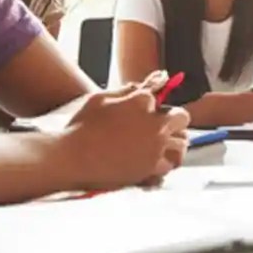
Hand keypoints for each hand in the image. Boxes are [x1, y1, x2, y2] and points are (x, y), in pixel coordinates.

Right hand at [61, 82, 191, 190]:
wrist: (70, 158)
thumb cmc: (80, 127)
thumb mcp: (99, 99)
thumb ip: (125, 91)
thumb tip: (142, 85)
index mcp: (141, 101)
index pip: (158, 97)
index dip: (151, 104)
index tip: (145, 110)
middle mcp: (154, 123)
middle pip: (181, 117)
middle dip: (173, 119)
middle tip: (161, 126)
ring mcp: (155, 146)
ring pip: (182, 142)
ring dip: (176, 141)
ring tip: (166, 144)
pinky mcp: (151, 167)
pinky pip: (170, 164)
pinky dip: (165, 163)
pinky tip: (157, 162)